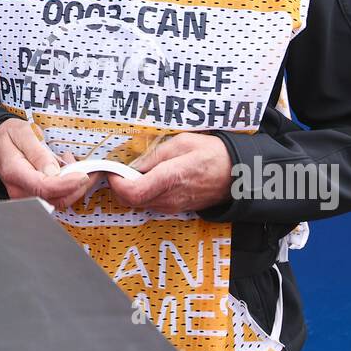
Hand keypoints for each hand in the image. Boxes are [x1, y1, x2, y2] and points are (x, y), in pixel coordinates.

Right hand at [0, 118, 90, 210]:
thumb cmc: (7, 136)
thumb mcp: (23, 133)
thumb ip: (38, 153)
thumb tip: (53, 172)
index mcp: (15, 172)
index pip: (44, 187)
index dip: (67, 184)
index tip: (83, 175)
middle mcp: (19, 189)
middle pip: (55, 198)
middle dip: (77, 186)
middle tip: (89, 168)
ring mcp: (26, 195)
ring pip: (58, 200)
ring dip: (74, 186)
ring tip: (74, 163)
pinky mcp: (33, 196)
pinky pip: (55, 196)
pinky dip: (68, 186)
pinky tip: (66, 169)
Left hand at [106, 133, 232, 214]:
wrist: (237, 174)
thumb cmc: (212, 154)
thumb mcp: (182, 142)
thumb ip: (155, 155)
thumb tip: (134, 165)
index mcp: (169, 179)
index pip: (131, 193)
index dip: (116, 183)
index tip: (113, 170)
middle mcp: (169, 198)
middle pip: (131, 201)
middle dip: (121, 186)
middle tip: (121, 169)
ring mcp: (173, 206)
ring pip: (140, 203)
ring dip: (133, 189)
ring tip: (138, 171)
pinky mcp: (176, 208)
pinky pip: (152, 203)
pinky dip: (145, 192)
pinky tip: (151, 178)